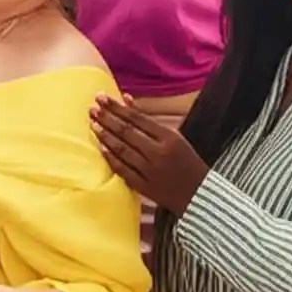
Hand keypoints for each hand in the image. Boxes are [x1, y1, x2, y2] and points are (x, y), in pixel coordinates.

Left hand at [89, 94, 210, 215]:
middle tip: (92, 108)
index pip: (137, 119)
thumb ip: (149, 120)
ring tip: (93, 124)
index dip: (117, 107)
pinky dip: (111, 158)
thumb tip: (126, 99)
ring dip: (106, 136)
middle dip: (107, 118)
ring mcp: (150, 170)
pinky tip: (101, 147)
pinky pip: (123, 169)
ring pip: (122, 150)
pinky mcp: (144, 186)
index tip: (102, 97)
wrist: (199, 194)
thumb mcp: (175, 137)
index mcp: (169, 137)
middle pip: (127, 132)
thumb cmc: (187, 161)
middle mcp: (158, 152)